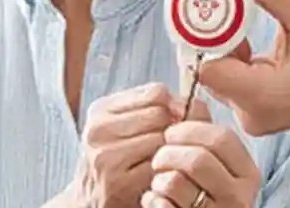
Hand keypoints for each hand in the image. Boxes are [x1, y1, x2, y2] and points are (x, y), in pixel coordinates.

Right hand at [68, 83, 178, 206]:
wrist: (92, 204)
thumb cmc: (118, 163)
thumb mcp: (127, 128)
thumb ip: (160, 109)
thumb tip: (196, 104)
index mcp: (101, 110)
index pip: (156, 92)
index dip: (175, 106)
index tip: (178, 121)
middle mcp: (99, 130)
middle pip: (160, 114)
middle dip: (174, 129)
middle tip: (175, 145)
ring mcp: (105, 156)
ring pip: (162, 139)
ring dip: (172, 151)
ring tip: (168, 161)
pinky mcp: (117, 183)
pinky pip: (159, 167)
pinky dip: (167, 172)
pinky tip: (161, 177)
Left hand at [142, 101, 259, 207]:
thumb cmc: (202, 193)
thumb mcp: (213, 164)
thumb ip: (204, 135)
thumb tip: (185, 101)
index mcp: (247, 173)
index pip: (222, 138)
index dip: (190, 130)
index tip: (170, 133)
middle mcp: (239, 196)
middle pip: (198, 158)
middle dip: (169, 153)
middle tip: (158, 159)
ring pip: (175, 182)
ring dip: (158, 179)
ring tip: (159, 183)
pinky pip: (162, 205)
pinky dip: (152, 200)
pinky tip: (157, 201)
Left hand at [196, 0, 289, 135]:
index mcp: (264, 96)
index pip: (207, 68)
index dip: (204, 35)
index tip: (211, 4)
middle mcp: (252, 114)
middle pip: (208, 69)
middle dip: (214, 34)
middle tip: (225, 0)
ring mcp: (251, 117)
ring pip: (216, 73)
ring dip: (224, 43)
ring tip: (240, 17)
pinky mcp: (253, 112)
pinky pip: (228, 79)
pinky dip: (232, 55)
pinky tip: (247, 37)